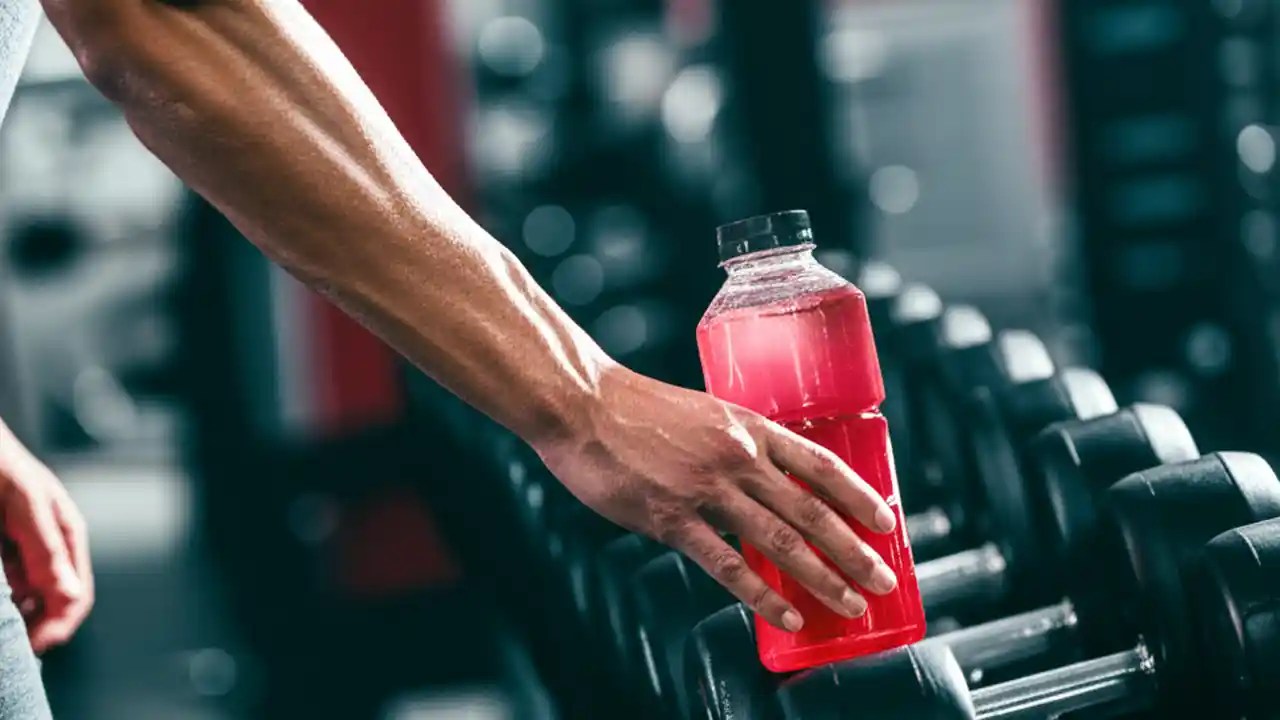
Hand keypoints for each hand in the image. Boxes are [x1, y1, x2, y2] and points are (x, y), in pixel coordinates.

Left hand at [0, 420, 92, 652]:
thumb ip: (48, 551)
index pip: (76, 594)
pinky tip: (0, 605)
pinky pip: (9, 585)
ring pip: (27, 598)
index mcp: (67, 538)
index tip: (38, 646)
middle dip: (39, 625)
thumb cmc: (4, 468)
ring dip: (20, 616)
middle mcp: (48, 549)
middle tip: (18, 646)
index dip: (61, 623)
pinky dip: (5, 601)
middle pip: (53, 601)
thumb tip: (71, 594)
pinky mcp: (1, 554)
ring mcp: (22, 552)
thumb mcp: (29, 509)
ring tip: (6, 628)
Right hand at [535, 367, 898, 631]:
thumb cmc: (639, 410)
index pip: (821, 464)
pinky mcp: (672, 518)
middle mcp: (738, 458)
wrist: (584, 406)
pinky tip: (785, 616)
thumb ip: (737, 446)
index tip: (885, 521)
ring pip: (780, 543)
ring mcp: (706, 489)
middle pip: (811, 511)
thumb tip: (764, 481)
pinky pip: (727, 566)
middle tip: (883, 580)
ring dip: (822, 579)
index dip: (858, 496)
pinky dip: (761, 596)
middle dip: (854, 551)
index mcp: (749, 427)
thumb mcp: (705, 414)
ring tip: (851, 604)